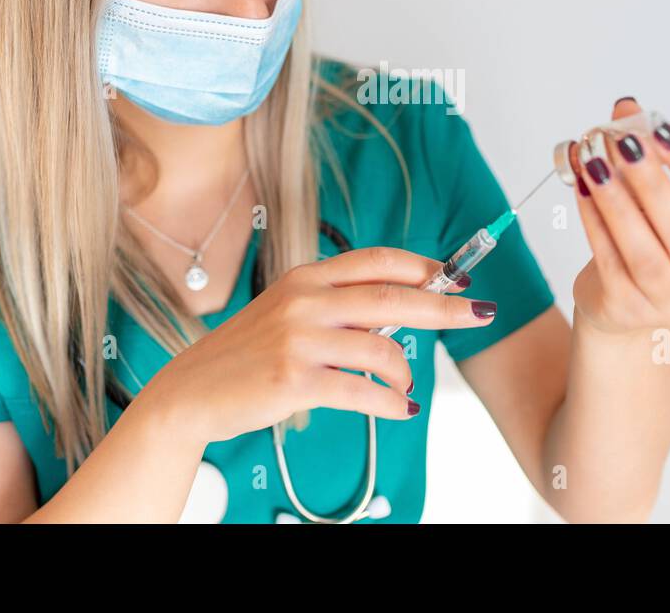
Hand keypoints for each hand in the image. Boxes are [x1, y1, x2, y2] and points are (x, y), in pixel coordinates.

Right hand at [140, 246, 493, 443]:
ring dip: (406, 371)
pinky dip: (389, 402)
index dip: (422, 266)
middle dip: (444, 306)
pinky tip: (398, 408)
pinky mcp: (293, 381)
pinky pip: (362, 391)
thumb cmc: (246, 354)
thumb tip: (401, 307)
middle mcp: (304, 301)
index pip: (376, 260)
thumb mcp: (287, 312)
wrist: (190, 392)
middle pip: (392, 296)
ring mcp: (298, 340)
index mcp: (305, 277)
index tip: (456, 277)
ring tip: (405, 386)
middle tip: (479, 313)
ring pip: (382, 348)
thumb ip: (336, 304)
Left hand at [567, 98, 669, 335]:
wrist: (625, 305)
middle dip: (651, 182)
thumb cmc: (653, 242)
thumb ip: (649, 157)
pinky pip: (608, 260)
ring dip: (615, 201)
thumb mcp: (660, 202)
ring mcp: (669, 301)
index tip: (662, 128)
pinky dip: (592, 220)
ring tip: (593, 162)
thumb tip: (625, 108)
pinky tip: (582, 187)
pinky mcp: (628, 308)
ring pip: (642, 250)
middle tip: (623, 141)